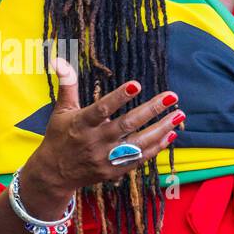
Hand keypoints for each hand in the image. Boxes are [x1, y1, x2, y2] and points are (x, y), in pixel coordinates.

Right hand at [20, 57, 182, 212]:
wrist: (55, 173)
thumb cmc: (59, 136)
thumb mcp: (61, 110)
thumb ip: (67, 84)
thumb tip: (60, 60)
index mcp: (82, 124)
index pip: (102, 109)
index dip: (118, 97)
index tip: (137, 84)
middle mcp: (95, 141)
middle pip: (127, 125)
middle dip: (151, 110)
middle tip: (172, 96)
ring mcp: (105, 158)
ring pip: (138, 144)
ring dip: (160, 129)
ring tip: (179, 114)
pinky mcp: (113, 170)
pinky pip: (138, 159)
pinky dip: (155, 148)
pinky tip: (170, 134)